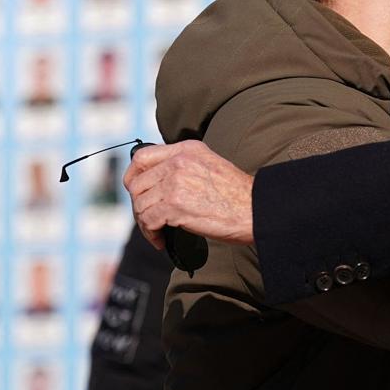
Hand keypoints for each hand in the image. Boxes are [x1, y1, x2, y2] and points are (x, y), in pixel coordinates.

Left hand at [124, 140, 254, 248]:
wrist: (255, 209)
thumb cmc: (237, 195)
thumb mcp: (211, 165)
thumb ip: (185, 166)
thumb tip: (158, 182)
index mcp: (188, 149)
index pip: (142, 157)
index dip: (134, 176)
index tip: (137, 192)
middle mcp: (178, 161)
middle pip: (137, 183)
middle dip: (140, 204)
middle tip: (150, 218)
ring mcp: (175, 182)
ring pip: (140, 204)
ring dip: (145, 222)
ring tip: (158, 232)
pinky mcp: (174, 204)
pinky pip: (147, 221)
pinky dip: (151, 234)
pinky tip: (162, 240)